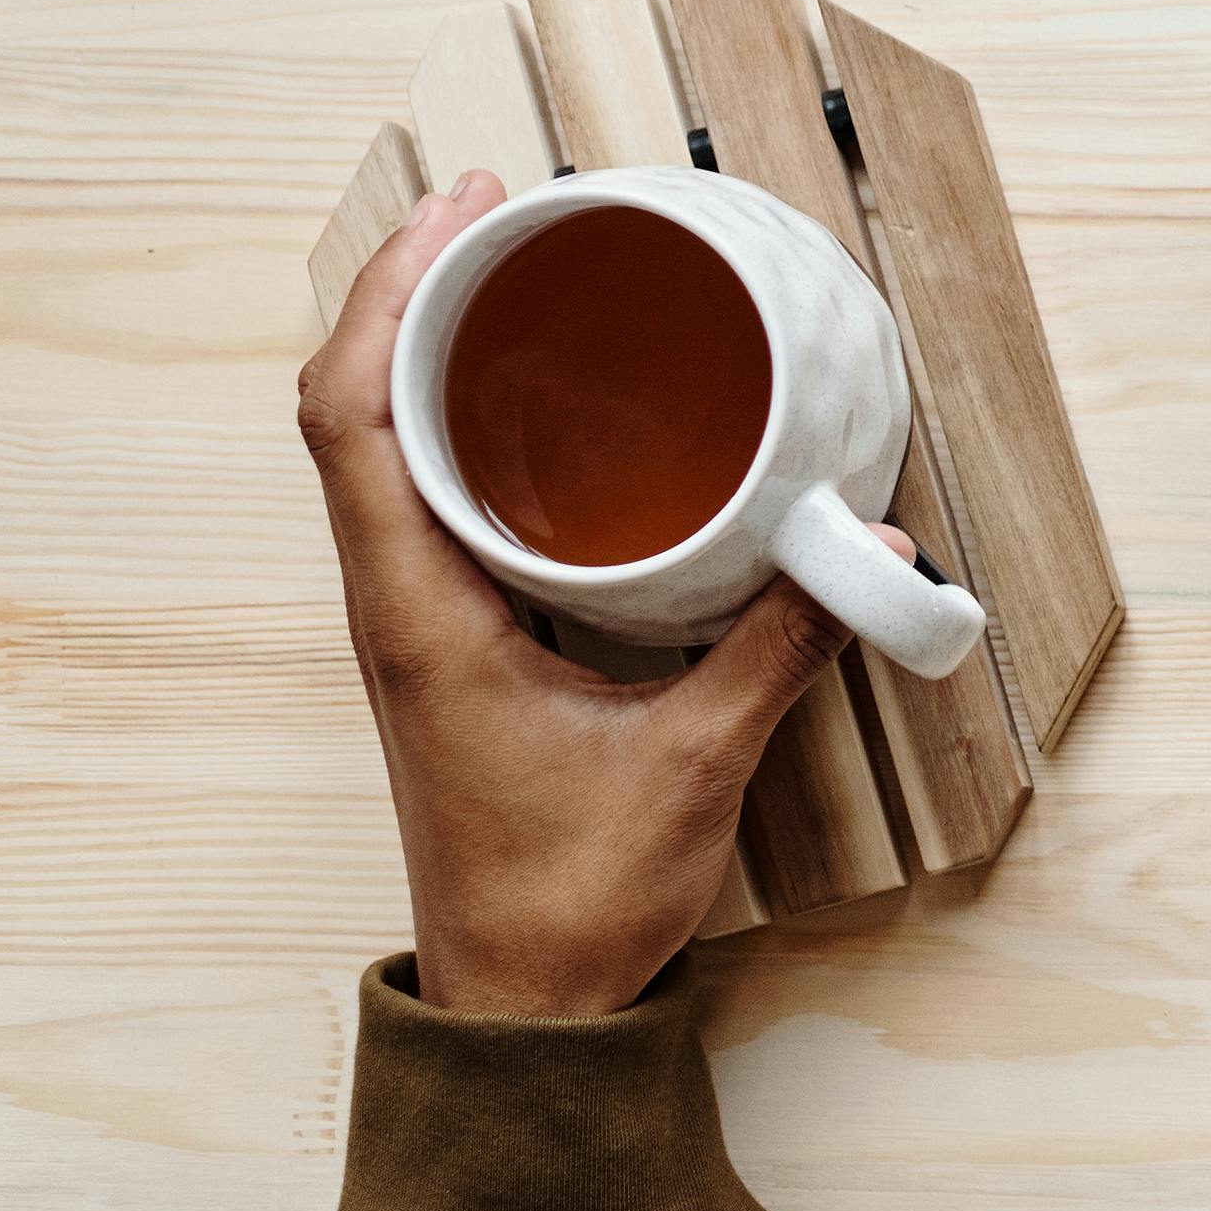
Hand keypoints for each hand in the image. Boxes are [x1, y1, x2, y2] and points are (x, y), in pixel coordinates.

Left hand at [295, 169, 887, 1017]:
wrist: (520, 1003)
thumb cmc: (569, 896)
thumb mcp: (692, 758)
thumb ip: (780, 641)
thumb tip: (862, 540)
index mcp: (415, 610)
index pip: (348, 414)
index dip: (389, 291)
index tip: (468, 211)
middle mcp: (392, 599)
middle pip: (350, 402)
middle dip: (412, 284)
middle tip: (504, 208)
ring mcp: (413, 618)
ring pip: (379, 444)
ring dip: (428, 344)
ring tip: (513, 269)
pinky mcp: (450, 638)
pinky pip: (427, 493)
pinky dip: (461, 417)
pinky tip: (539, 397)